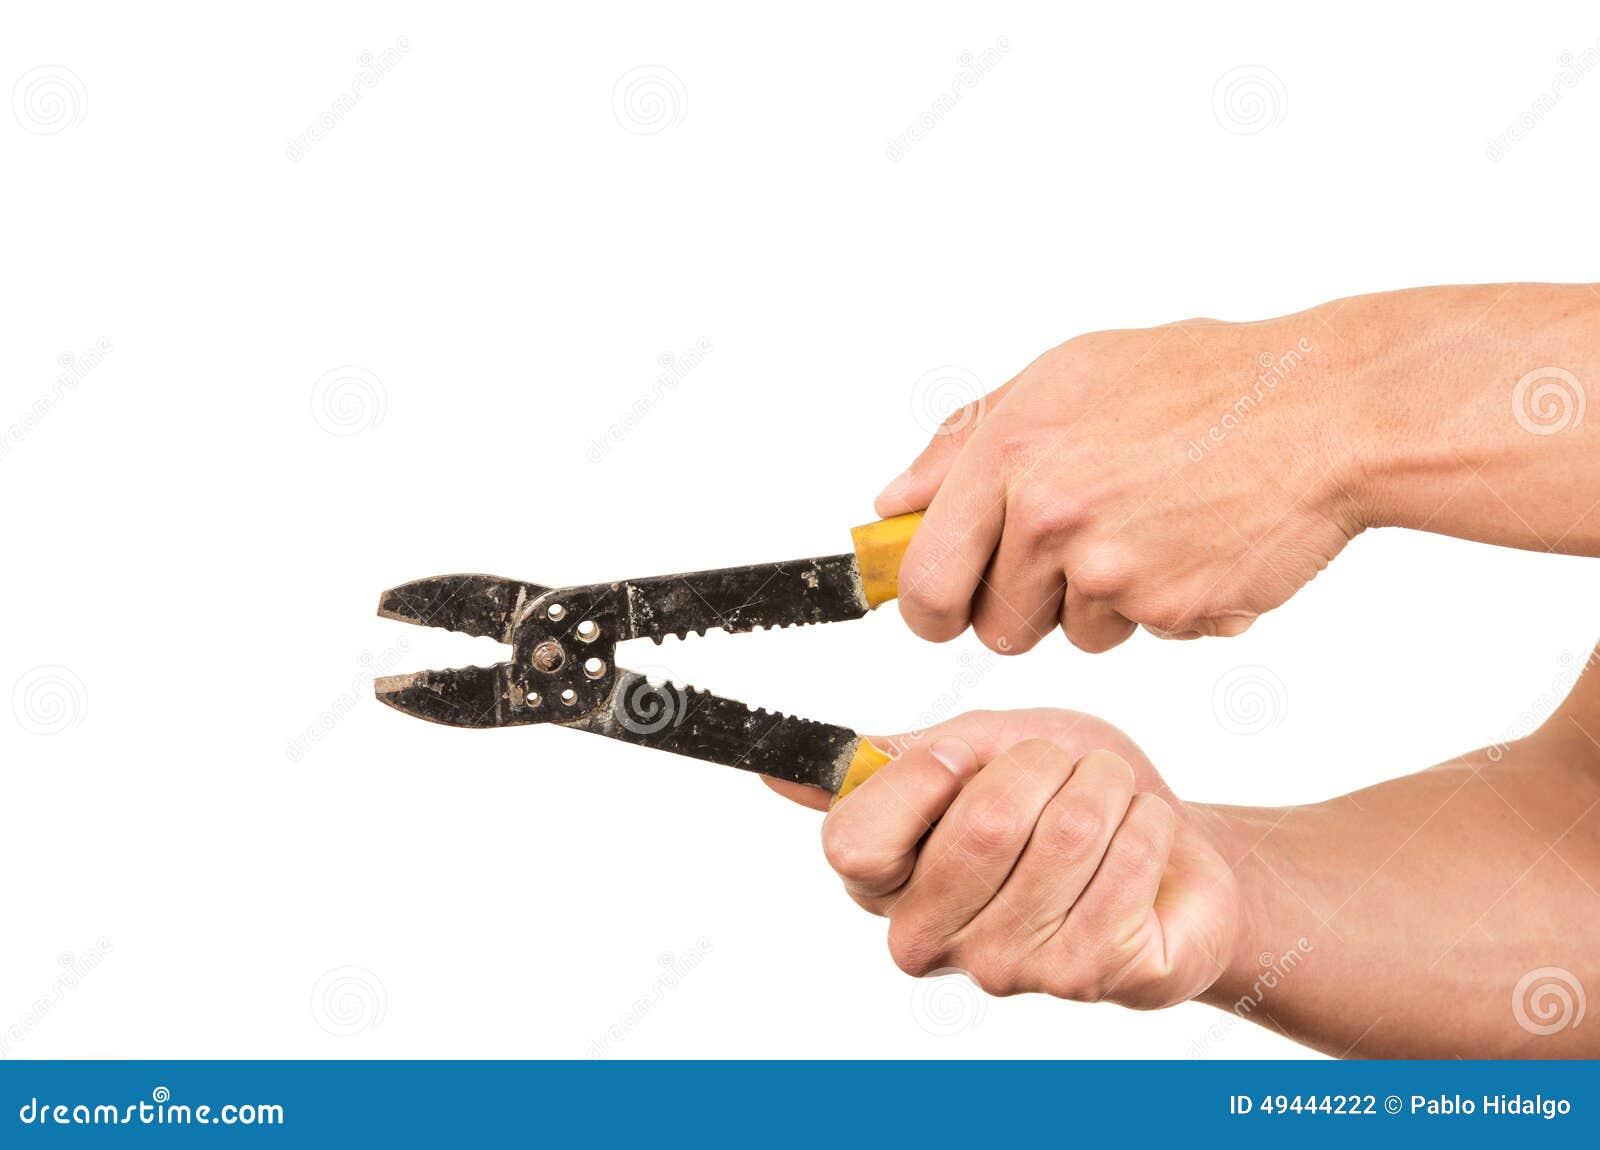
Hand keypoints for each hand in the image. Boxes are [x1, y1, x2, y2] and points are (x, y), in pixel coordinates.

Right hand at [767, 710, 1239, 1007]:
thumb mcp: (978, 749)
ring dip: (1106, 789)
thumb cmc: (1062, 793)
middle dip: (1044, 765)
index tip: (960, 757)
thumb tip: (776, 773)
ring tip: (1109, 798)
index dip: (918, 783)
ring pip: (1066, 833)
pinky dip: (1147, 825)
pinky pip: (1123, 866)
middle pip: (981, 825)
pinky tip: (1141, 837)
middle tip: (1065, 770)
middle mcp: (929, 938)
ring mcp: (1004, 968)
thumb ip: (896, 760)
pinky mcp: (1085, 978)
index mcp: (884, 881)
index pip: (853, 842)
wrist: (1164, 845)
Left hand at [880, 314, 1360, 652]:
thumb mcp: (1063, 376)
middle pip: (991, 625)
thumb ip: (962, 443)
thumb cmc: (1197, 383)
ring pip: (1068, 634)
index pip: (923, 576)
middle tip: (1065, 562)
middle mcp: (1048, 512)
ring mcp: (1109, 567)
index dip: (928, 605)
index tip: (943, 606)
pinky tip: (1192, 544)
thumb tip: (892, 505)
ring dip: (1098, 604)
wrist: (1322, 409)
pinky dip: (1160, 606)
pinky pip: (1136, 634)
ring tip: (1148, 528)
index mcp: (1009, 450)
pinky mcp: (1167, 607)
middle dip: (1019, 609)